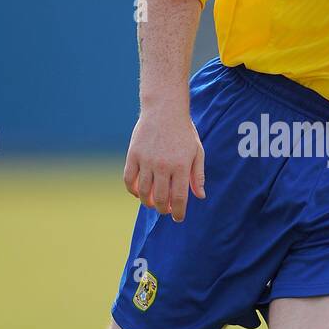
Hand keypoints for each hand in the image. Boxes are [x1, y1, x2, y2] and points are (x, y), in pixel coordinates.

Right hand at [123, 107, 204, 221]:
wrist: (164, 109)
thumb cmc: (183, 132)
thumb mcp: (197, 152)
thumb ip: (197, 175)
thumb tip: (199, 196)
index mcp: (181, 166)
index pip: (179, 198)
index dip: (178, 213)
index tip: (178, 218)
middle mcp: (163, 166)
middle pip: (160, 199)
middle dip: (163, 210)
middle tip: (165, 210)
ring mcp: (146, 161)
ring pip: (143, 192)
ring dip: (148, 202)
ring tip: (153, 203)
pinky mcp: (133, 155)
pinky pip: (129, 180)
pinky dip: (132, 190)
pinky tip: (138, 192)